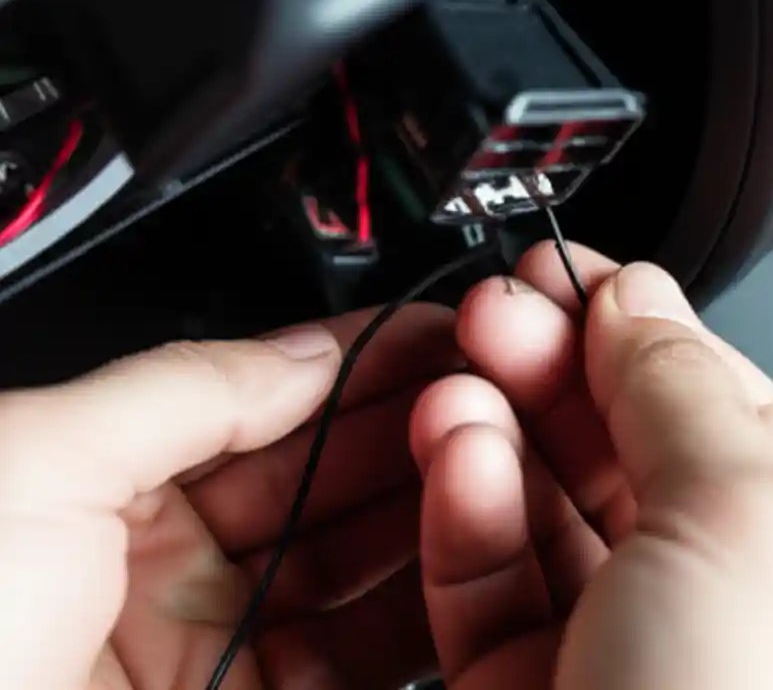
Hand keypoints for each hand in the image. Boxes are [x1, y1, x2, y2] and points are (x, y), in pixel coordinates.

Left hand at [0, 304, 460, 688]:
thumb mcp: (41, 459)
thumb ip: (189, 389)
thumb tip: (309, 345)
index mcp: (105, 481)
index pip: (265, 403)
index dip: (358, 365)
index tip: (444, 339)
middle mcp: (165, 565)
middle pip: (325, 480)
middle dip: (412, 431)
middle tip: (495, 395)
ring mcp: (215, 650)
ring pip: (357, 570)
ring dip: (432, 516)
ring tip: (502, 466)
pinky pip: (362, 661)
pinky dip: (421, 614)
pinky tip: (472, 564)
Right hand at [414, 243, 772, 689]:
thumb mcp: (751, 523)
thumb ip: (685, 396)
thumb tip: (641, 297)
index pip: (731, 409)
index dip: (648, 329)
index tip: (572, 272)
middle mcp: (731, 617)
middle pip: (633, 454)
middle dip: (563, 367)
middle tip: (502, 304)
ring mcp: (624, 664)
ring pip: (551, 516)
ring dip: (504, 429)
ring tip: (464, 368)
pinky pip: (489, 588)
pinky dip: (466, 510)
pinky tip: (455, 448)